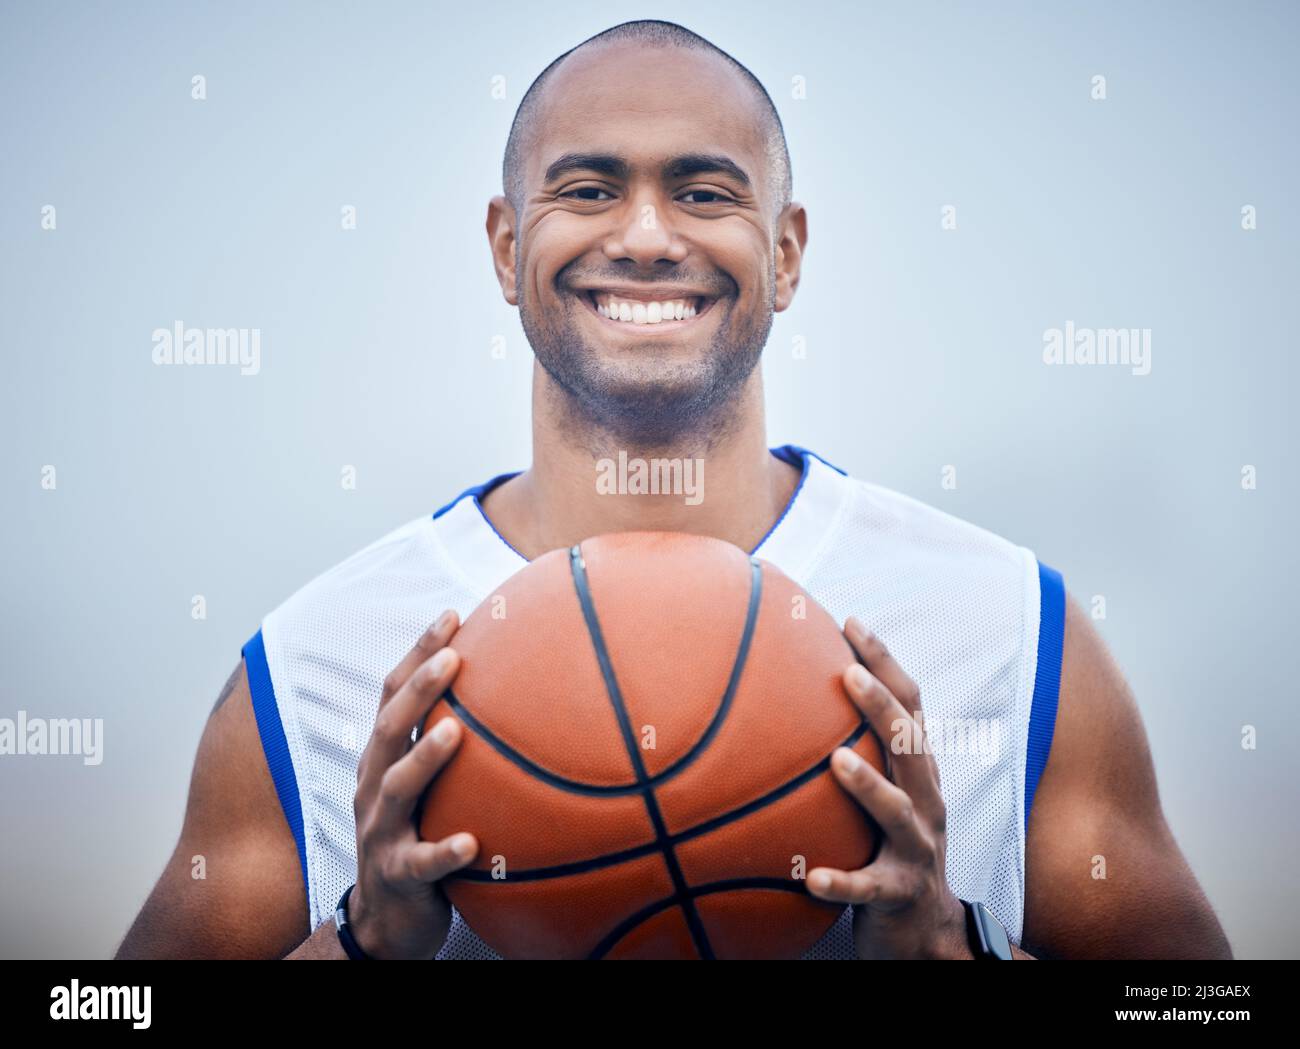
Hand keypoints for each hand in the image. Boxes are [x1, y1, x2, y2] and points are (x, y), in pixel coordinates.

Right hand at [347, 609, 478, 958]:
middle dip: (418, 689)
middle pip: (389, 728)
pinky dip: (444, 851)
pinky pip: (421, 863)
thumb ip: (452, 744)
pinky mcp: (398, 874)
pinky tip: (473, 843)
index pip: (391, 695)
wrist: (385, 920)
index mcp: (382, 760)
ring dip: (424, 759)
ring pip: (396, 788)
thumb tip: (516, 694)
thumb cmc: (417, 836)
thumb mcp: (428, 788)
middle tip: (453, 655)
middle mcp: (374, 787)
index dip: (417, 653)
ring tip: (455, 732)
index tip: (451, 614)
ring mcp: (381, 831)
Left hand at [805, 616, 969, 959]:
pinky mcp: (899, 895)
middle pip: (910, 746)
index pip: (909, 706)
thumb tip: (784, 695)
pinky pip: (868, 888)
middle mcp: (925, 804)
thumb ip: (851, 748)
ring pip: (897, 813)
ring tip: (836, 760)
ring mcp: (916, 850)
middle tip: (848, 673)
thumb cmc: (888, 848)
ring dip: (869, 785)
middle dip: (882, 707)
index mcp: (918, 774)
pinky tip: (811, 877)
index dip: (886, 661)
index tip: (851, 621)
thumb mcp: (879, 794)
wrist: (926, 931)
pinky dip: (843, 881)